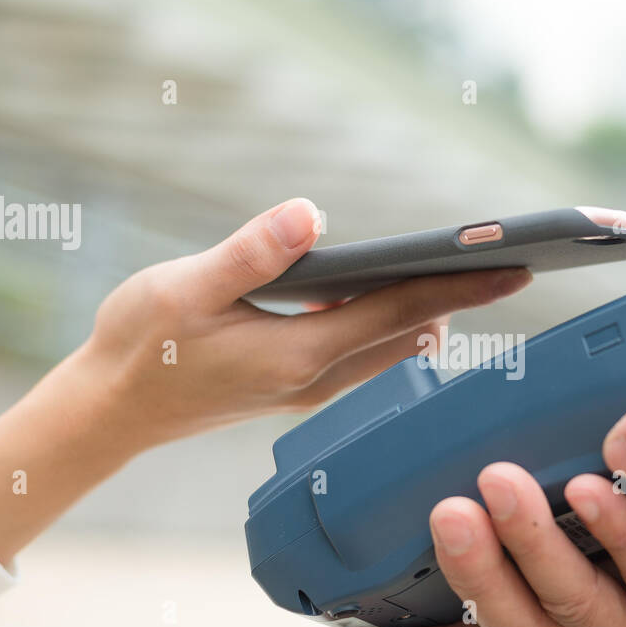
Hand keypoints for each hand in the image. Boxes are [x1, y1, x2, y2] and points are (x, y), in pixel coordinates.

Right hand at [85, 197, 530, 445]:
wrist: (108, 412)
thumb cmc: (138, 346)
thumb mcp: (182, 289)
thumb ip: (249, 254)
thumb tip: (311, 214)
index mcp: (297, 352)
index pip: (399, 311)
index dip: (460, 287)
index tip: (513, 266)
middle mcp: (315, 377)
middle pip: (411, 331)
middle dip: (464, 298)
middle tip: (517, 263)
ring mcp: (308, 387)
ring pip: (392, 348)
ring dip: (434, 313)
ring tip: (474, 276)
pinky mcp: (295, 385)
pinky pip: (366, 355)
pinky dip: (397, 325)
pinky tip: (406, 302)